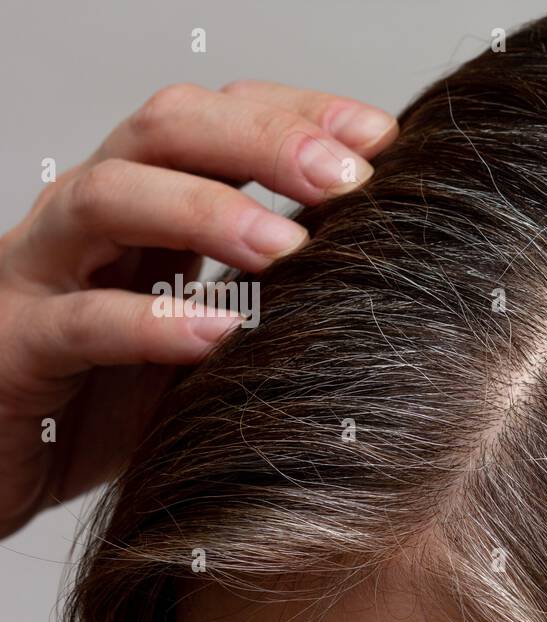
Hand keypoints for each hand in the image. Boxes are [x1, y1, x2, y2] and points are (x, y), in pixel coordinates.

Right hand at [0, 81, 397, 538]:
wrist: (7, 458)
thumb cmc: (115, 392)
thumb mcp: (209, 328)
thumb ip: (272, 288)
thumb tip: (382, 260)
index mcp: (149, 202)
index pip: (221, 118)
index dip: (300, 113)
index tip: (384, 138)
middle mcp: (92, 218)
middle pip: (165, 129)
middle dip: (263, 140)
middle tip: (348, 178)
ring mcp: (43, 272)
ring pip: (106, 197)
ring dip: (205, 211)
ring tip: (285, 247)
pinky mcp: (15, 346)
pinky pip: (76, 320)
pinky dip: (148, 322)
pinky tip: (215, 333)